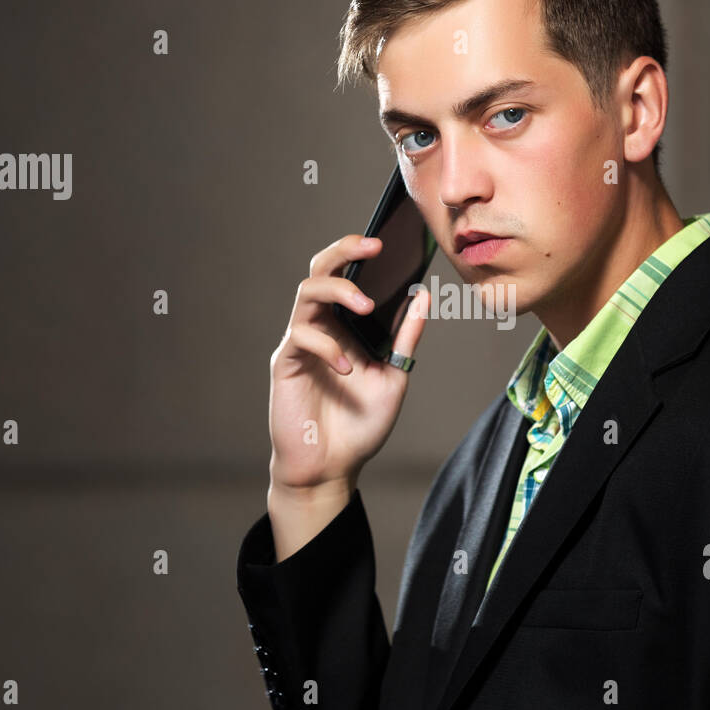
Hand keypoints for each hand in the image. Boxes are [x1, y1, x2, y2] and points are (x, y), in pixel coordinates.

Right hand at [266, 234, 429, 552]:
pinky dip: (328, 346)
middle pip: (321, 270)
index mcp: (346, 325)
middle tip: (372, 247)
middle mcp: (321, 326)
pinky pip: (302, 338)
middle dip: (344, 251)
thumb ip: (405, 337)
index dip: (361, 252)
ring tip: (365, 305)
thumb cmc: (359, 426)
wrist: (331, 469)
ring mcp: (301, 342)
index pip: (348, 275)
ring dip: (339, 292)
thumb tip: (422, 294)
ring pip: (307, 293)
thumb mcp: (395, 377)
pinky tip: (348, 368)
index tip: (390, 240)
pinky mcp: (287, 364)